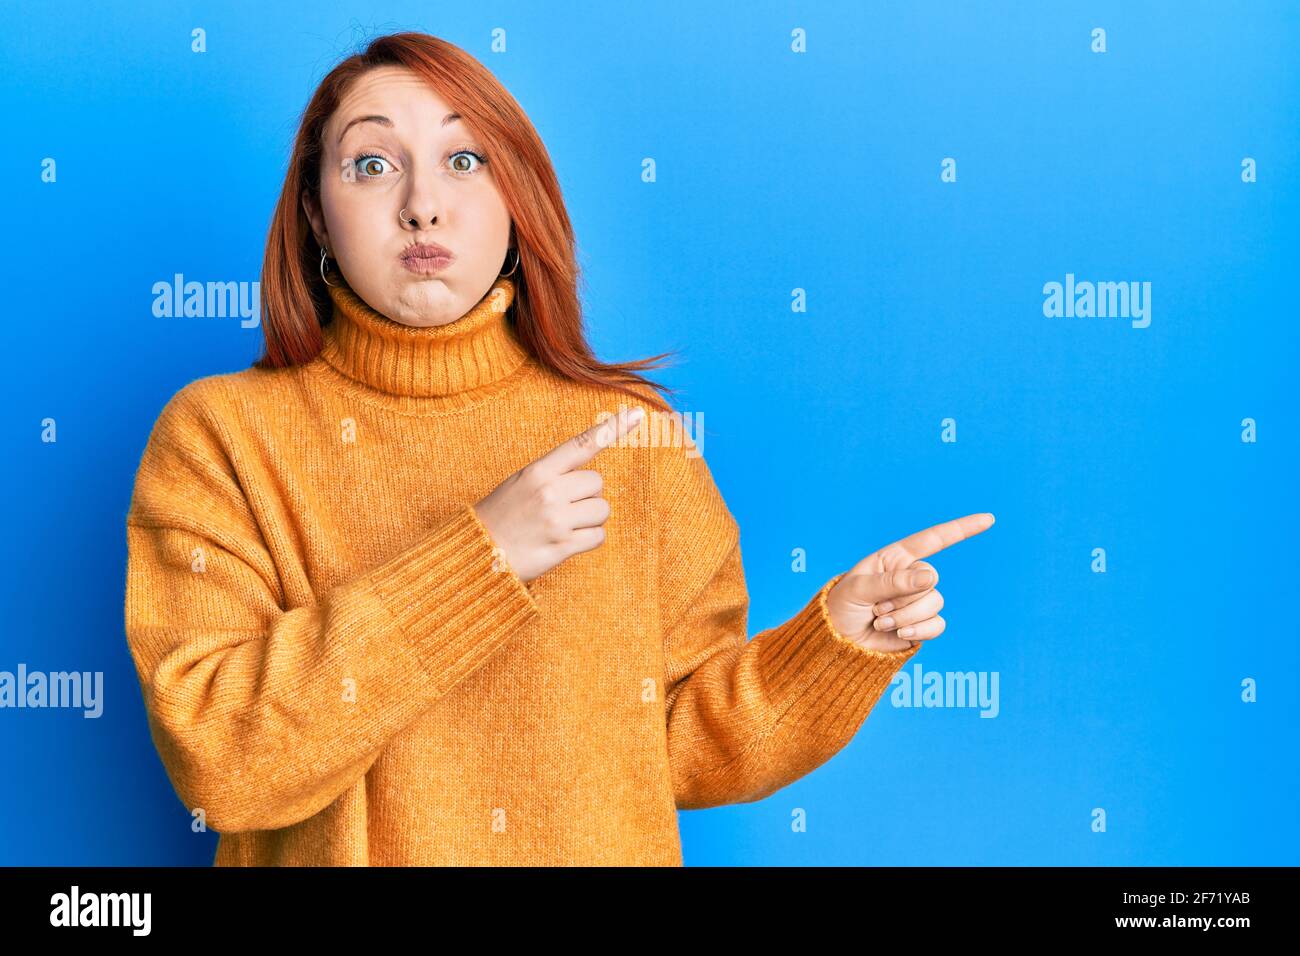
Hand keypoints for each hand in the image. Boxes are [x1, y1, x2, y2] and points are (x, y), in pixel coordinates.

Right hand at [473, 406, 644, 582]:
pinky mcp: (563, 545)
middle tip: (561, 508)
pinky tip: (565, 542)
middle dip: (586, 496)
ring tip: (562, 526)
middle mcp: (550, 492)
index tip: (639, 415)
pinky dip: (587, 540)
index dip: (613, 429)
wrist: (477, 554)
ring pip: (602, 510)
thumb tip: (590, 478)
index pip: (582, 444)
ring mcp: (557, 519)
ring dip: (589, 519)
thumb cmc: (501, 516)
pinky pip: (598, 536)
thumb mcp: (520, 483)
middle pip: (597, 483)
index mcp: (538, 472)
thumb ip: (553, 474)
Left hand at [825, 512, 994, 651]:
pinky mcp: (922, 626)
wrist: (838, 642)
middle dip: (901, 597)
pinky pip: (937, 625)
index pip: (933, 540)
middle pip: (930, 580)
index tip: (989, 519)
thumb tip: (931, 578)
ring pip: (935, 603)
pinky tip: (898, 633)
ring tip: (880, 620)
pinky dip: (918, 630)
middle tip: (875, 608)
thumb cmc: (841, 607)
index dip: (961, 529)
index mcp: (895, 558)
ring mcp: (918, 602)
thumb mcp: (859, 589)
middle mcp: (911, 577)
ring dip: (905, 615)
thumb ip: (893, 582)